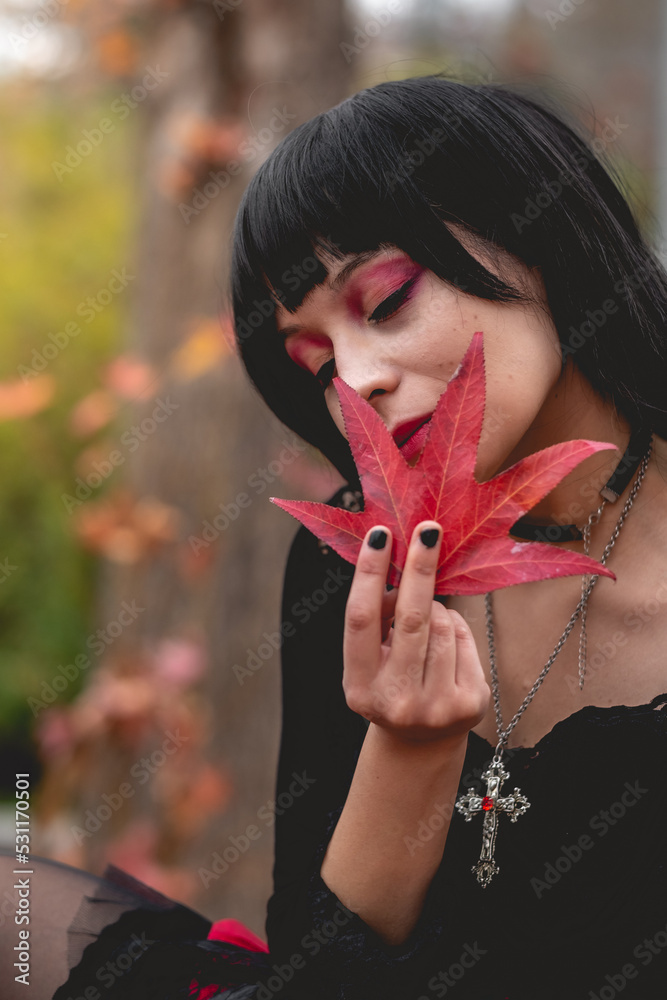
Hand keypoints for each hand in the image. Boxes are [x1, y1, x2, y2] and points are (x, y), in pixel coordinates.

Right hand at [343, 522, 489, 746]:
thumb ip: (376, 619)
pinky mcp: (468, 705)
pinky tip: (445, 643)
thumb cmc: (390, 682)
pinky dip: (455, 628)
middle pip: (412, 618)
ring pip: (442, 624)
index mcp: (358, 685)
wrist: (420, 742)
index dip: (370, 573)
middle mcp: (395, 700)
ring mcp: (435, 707)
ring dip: (437, 608)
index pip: (361, 618)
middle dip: (421, 568)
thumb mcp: (370, 659)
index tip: (380, 534)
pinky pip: (464, 639)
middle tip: (429, 530)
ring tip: (426, 621)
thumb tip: (397, 564)